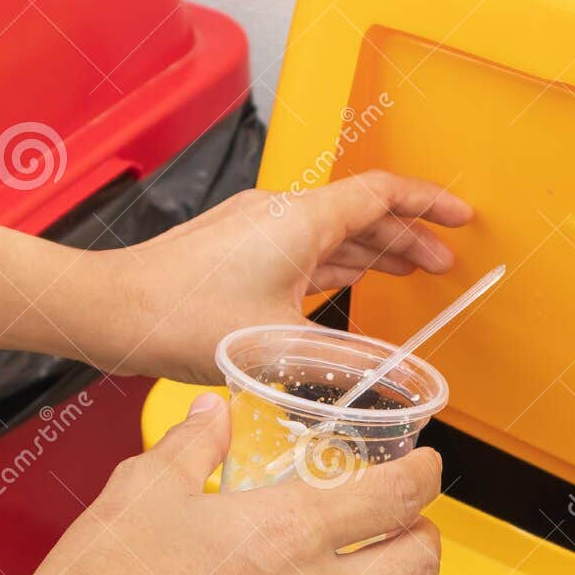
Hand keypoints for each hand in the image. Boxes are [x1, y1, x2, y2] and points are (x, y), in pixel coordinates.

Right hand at [0, 395, 441, 574]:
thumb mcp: (145, 487)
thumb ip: (195, 444)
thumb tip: (213, 413)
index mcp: (289, 531)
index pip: (399, 498)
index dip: (424, 474)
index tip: (424, 466)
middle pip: (420, 566)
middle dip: (424, 536)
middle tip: (404, 521)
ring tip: (350, 568)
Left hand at [107, 170, 472, 382]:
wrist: (112, 310)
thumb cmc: (183, 318)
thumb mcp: (282, 348)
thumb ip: (348, 362)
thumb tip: (394, 380)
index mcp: (303, 219)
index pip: (385, 194)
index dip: (431, 204)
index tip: (462, 216)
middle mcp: (282, 212)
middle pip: (363, 213)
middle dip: (409, 236)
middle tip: (443, 262)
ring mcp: (257, 227)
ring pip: (332, 231)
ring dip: (373, 249)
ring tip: (407, 270)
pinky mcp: (237, 247)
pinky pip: (303, 245)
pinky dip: (336, 261)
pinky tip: (345, 283)